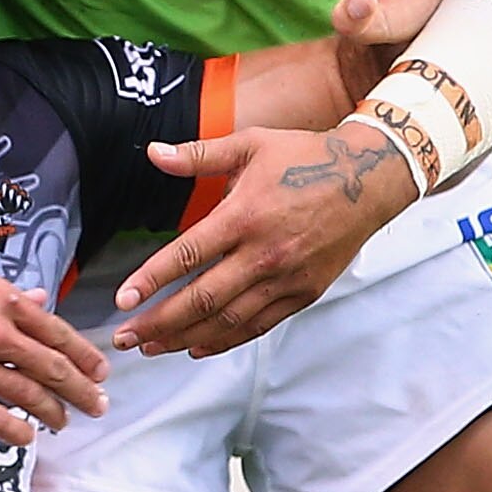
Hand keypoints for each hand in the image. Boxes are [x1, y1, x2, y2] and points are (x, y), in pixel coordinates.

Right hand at [0, 254, 108, 448]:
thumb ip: (2, 293)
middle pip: (51, 369)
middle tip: (98, 405)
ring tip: (63, 423)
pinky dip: (16, 431)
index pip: (57, 333)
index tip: (100, 371)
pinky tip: (26, 438)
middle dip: (81, 391)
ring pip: (26, 398)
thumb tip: (38, 298)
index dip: (84, 356)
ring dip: (52, 414)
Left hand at [118, 125, 418, 356]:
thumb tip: (153, 153)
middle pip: (202, 300)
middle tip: (124, 338)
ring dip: (184, 338)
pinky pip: (258, 325)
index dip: (150, 280)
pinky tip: (196, 347)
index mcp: (245, 215)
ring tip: (150, 348)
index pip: (187, 256)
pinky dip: (225, 340)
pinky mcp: (303, 293)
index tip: (122, 300)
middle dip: (158, 323)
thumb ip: (198, 154)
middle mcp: (264, 254)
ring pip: (227, 320)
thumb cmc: (305, 156)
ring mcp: (285, 279)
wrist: (369, 179)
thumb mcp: (251, 143)